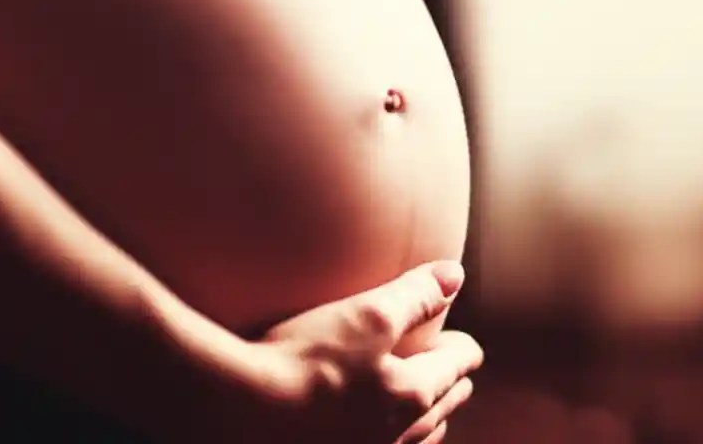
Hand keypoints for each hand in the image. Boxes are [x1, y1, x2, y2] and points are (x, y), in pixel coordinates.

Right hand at [211, 261, 482, 443]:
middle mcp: (400, 434)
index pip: (459, 365)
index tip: (458, 337)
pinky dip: (396, 439)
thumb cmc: (305, 360)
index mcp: (414, 394)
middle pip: (444, 405)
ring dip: (427, 417)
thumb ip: (416, 294)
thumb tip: (455, 275)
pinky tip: (375, 430)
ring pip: (420, 438)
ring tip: (421, 404)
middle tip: (446, 365)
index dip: (462, 345)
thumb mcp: (367, 314)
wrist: (240, 412)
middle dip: (450, 382)